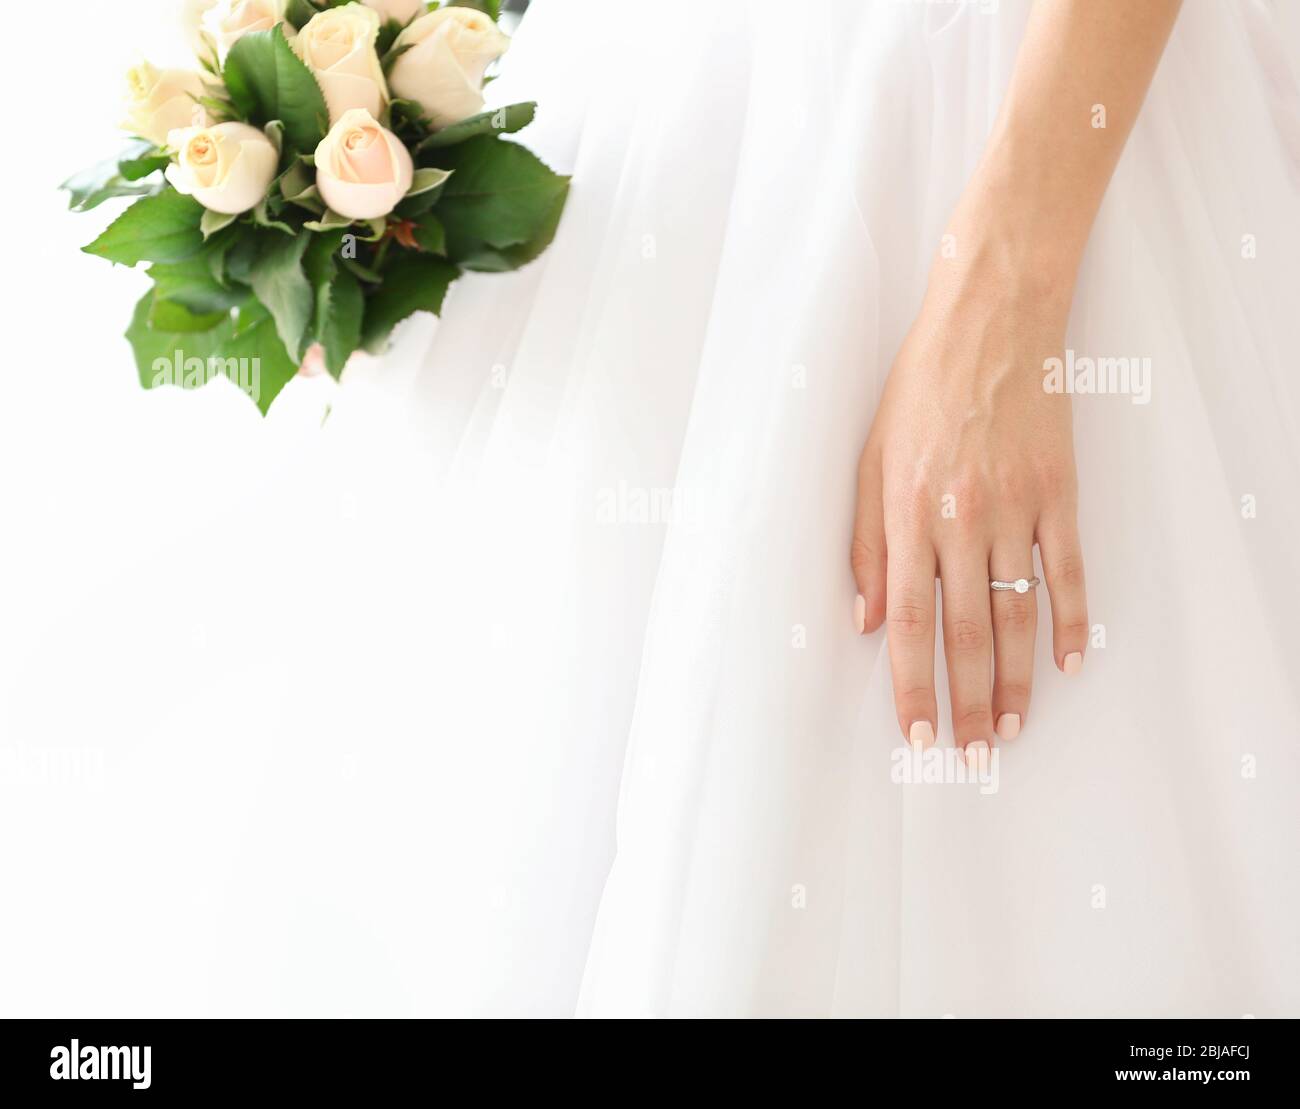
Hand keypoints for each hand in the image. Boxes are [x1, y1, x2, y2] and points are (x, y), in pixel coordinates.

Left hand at [851, 220, 1088, 756]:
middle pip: (964, 635)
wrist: (989, 321)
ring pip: (1017, 615)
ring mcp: (1015, 508)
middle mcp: (959, 520)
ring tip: (1014, 730)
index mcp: (905, 515)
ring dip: (1017, 680)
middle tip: (974, 756)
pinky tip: (1070, 664)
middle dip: (968, 704)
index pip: (906, 623)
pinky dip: (1071, 620)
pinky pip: (1068, 571)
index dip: (910, 686)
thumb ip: (862, 545)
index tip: (918, 733)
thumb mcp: (866, 460)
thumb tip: (862, 621)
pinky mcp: (1058, 492)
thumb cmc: (918, 390)